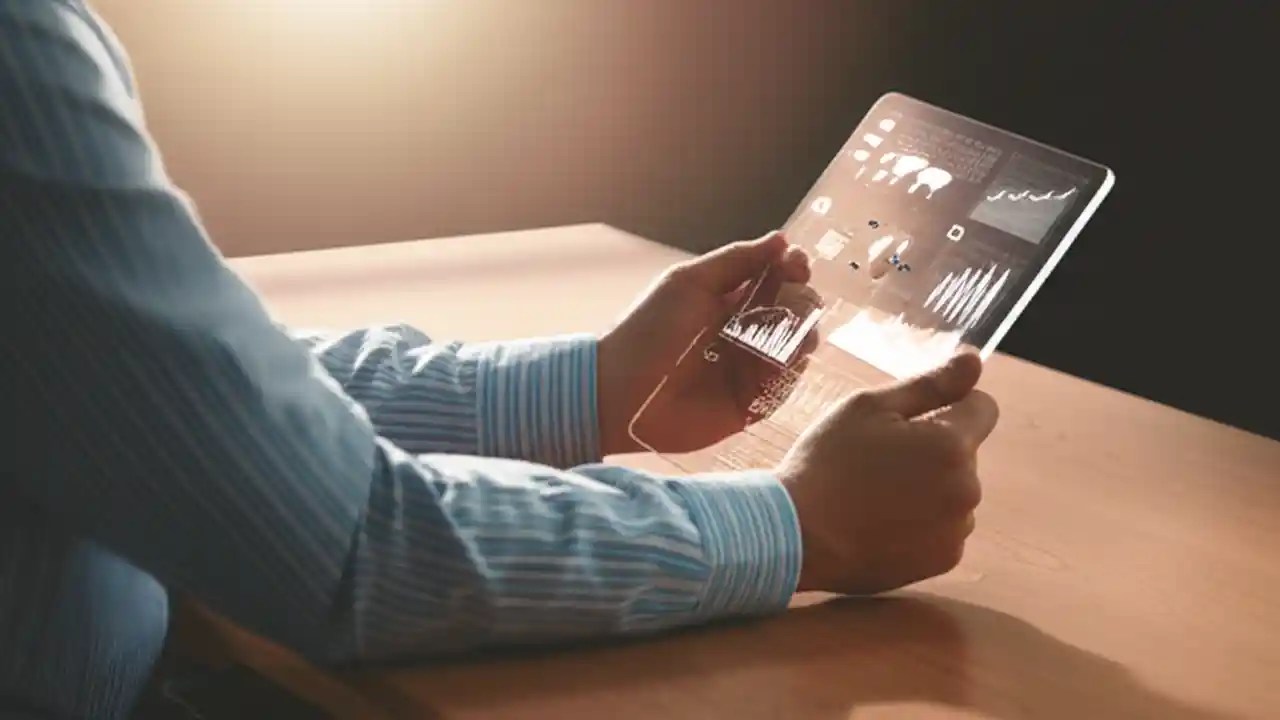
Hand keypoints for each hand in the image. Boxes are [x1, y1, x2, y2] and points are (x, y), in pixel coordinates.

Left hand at [596, 231, 810, 454]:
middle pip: (793, 313)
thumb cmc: (649, 331)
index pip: (775, 280)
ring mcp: (748, 369)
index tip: (798, 265)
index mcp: (728, 300)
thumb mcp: (689, 284)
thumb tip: (782, 240)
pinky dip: (789, 372)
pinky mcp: (750, 404)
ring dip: (803, 336)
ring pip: (795, 349)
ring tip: (797, 334)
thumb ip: (736, 261)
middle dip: (802, 303)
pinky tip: (781, 363)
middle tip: (797, 303)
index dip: (792, 270)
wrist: (621, 392)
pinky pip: (783, 387)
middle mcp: (743, 332)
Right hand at [779, 352, 998, 594]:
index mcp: (952, 445)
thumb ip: (929, 384)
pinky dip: (921, 524)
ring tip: (876, 495)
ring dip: (929, 489)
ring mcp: (956, 530)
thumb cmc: (828, 462)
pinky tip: (881, 522)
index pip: (983, 407)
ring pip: (954, 492)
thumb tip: (974, 360)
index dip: (950, 404)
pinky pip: (943, 529)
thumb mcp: (868, 407)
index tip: (911, 419)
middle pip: (964, 453)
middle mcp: (968, 490)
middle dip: (933, 450)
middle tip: (878, 459)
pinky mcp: (942, 561)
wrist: (796, 534)